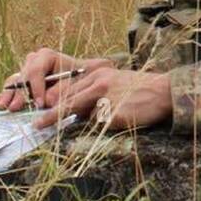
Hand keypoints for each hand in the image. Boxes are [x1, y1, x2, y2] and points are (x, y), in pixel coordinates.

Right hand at [0, 48, 113, 111]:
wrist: (83, 78)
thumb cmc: (80, 79)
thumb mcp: (74, 84)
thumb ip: (60, 91)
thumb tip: (44, 101)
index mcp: (46, 56)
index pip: (36, 71)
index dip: (36, 88)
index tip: (39, 104)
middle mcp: (32, 61)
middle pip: (22, 77)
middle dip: (19, 94)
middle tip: (15, 108)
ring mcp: (25, 71)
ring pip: (14, 83)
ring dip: (8, 96)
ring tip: (3, 107)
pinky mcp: (22, 82)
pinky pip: (11, 88)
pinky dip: (4, 96)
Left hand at [32, 66, 172, 131]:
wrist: (164, 92)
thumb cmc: (139, 89)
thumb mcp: (115, 82)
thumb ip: (95, 93)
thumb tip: (75, 110)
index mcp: (98, 74)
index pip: (70, 89)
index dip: (54, 102)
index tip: (39, 110)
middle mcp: (99, 84)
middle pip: (68, 101)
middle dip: (50, 114)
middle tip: (35, 124)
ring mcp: (106, 99)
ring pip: (84, 114)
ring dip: (79, 119)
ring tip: (70, 120)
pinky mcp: (114, 115)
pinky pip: (102, 125)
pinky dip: (108, 125)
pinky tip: (122, 118)